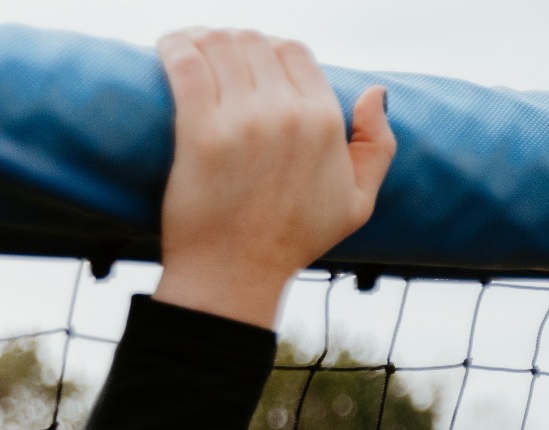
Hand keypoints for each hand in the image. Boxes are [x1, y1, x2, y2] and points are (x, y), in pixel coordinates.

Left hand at [153, 29, 394, 328]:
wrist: (237, 272)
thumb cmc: (295, 238)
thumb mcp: (358, 203)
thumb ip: (377, 146)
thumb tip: (376, 91)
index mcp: (326, 124)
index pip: (294, 51)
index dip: (270, 51)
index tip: (250, 66)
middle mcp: (288, 116)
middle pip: (253, 41)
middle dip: (232, 44)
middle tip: (216, 61)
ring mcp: (243, 121)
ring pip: (217, 43)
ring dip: (200, 40)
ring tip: (190, 51)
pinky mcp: (200, 130)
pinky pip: (185, 62)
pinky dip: (174, 47)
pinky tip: (170, 51)